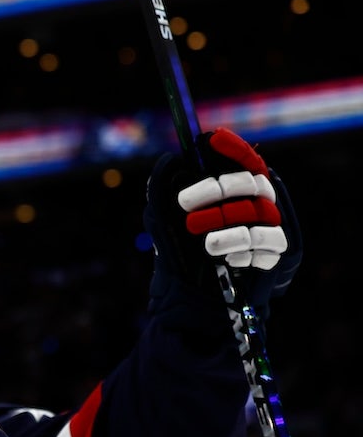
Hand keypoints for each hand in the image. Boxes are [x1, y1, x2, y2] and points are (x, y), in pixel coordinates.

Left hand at [144, 128, 301, 313]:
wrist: (190, 297)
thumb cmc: (180, 253)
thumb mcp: (163, 221)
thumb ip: (162, 192)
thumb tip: (168, 160)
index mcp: (234, 193)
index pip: (245, 162)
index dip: (234, 149)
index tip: (214, 139)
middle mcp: (254, 205)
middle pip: (251, 183)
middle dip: (217, 189)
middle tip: (183, 203)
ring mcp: (267, 227)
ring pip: (259, 214)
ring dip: (227, 226)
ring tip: (205, 243)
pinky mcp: (273, 253)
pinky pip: (269, 242)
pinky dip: (244, 248)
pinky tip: (228, 259)